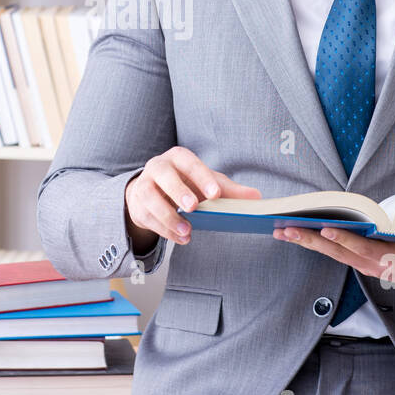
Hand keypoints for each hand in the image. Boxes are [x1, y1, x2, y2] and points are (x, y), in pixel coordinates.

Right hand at [124, 146, 261, 250]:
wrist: (153, 191)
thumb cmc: (185, 183)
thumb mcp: (206, 183)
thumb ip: (229, 190)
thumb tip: (256, 197)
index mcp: (178, 157)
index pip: (189, 163)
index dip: (202, 177)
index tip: (214, 194)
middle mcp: (158, 167)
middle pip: (164, 175)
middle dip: (179, 191)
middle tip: (194, 208)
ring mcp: (144, 185)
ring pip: (151, 199)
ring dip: (169, 217)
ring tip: (188, 231)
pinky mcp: (137, 204)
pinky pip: (148, 218)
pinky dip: (165, 230)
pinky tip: (181, 238)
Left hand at [273, 223, 394, 292]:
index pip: (368, 251)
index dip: (348, 241)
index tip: (329, 231)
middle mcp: (375, 264)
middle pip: (340, 253)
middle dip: (313, 241)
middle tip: (287, 230)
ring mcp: (365, 263)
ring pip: (333, 253)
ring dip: (308, 243)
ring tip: (282, 231)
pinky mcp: (360, 260)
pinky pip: (334, 251)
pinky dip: (315, 243)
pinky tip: (297, 233)